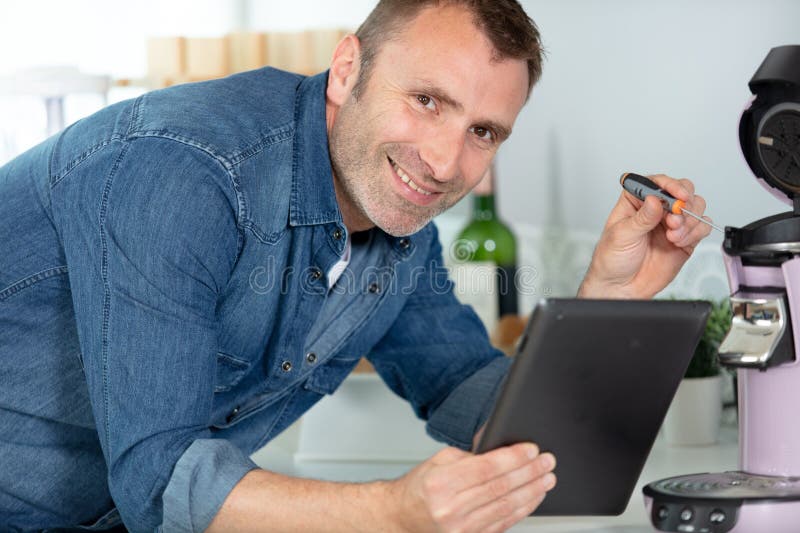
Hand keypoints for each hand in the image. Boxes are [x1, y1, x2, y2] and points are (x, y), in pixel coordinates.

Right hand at [386, 443, 555, 532]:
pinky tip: (533, 496)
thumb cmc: (421, 486)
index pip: (486, 468)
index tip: (532, 449)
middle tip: (548, 462)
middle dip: (529, 472)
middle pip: (500, 488)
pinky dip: (523, 509)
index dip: (513, 458)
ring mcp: (460, 528)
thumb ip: (471, 451)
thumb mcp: (440, 460)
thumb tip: (501, 439)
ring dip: (532, 491)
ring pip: (506, 507)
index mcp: (440, 483)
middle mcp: (450, 508)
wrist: (401, 517)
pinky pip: (504, 523)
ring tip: (547, 478)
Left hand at [578, 174, 713, 298]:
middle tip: (675, 219)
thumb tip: (654, 200)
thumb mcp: (621, 236)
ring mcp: (671, 224)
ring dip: (689, 220)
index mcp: (635, 202)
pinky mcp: (685, 239)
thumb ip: (641, 218)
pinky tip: (679, 242)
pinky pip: (701, 227)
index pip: (656, 182)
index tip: (677, 195)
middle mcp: (656, 210)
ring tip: (673, 235)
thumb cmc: (612, 260)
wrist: (621, 287)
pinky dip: (696, 232)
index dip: (669, 184)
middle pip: (682, 190)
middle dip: (683, 203)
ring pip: (695, 207)